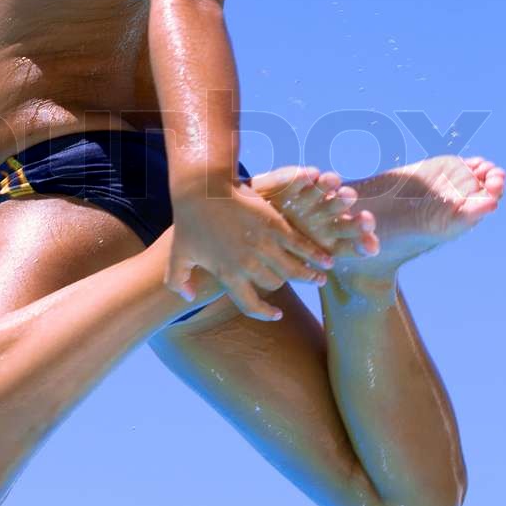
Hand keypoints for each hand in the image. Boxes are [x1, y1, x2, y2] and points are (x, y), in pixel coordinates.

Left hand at [166, 176, 334, 320]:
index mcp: (228, 275)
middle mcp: (249, 265)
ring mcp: (264, 246)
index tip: (275, 314)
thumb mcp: (178, 254)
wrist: (202, 190)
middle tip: (300, 283)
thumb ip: (178, 279)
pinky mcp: (276, 226)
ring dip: (311, 276)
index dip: (263, 312)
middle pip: (275, 284)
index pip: (249, 304)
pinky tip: (327, 259)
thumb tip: (188, 298)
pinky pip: (300, 246)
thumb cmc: (188, 221)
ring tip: (321, 279)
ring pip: (294, 269)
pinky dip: (316, 254)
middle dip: (286, 285)